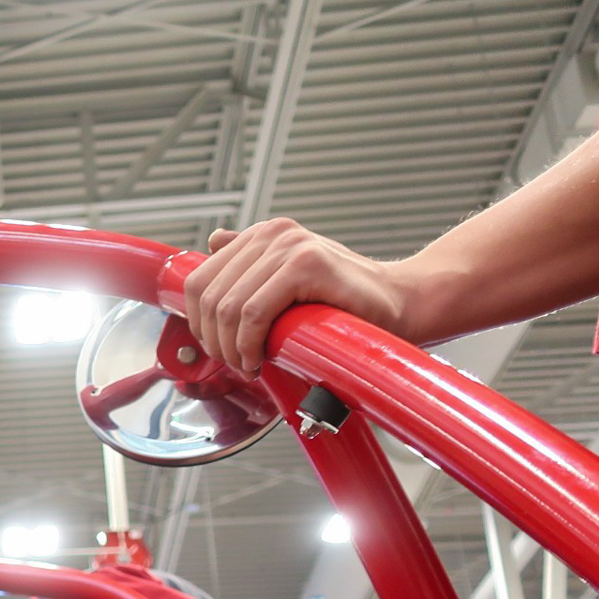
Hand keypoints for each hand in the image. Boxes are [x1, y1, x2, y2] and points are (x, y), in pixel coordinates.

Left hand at [182, 218, 414, 372]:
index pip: (199, 280)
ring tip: (248, 365)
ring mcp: (291, 245)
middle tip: (234, 364)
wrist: (399, 304)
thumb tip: (212, 243)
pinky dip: (248, 344)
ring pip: (229, 307)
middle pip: (210, 295)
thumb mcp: (288, 283)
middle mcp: (273, 233)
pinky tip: (259, 359)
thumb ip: (251, 265)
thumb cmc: (344, 302)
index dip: (198, 322)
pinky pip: (254, 313)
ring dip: (231, 348)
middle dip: (213, 340)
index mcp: (262, 236)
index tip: (218, 349)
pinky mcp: (307, 264)